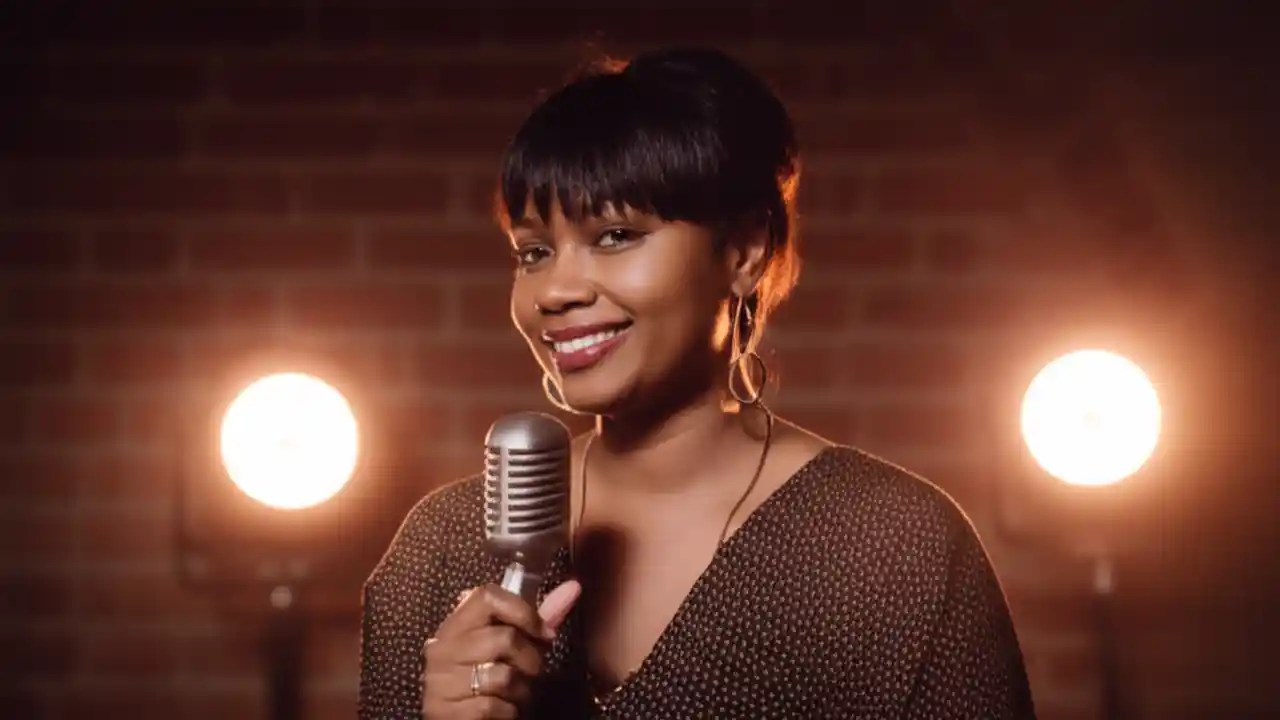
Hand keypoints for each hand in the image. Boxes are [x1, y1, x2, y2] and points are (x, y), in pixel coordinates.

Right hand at [421, 580, 580, 718]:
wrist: (455, 719)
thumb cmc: (487, 678)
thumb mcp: (508, 646)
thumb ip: (537, 618)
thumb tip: (574, 587)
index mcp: (456, 625)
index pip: (487, 596)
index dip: (522, 610)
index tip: (543, 632)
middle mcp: (443, 648)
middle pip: (505, 638)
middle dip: (530, 659)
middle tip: (528, 671)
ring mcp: (441, 681)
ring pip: (503, 676)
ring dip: (520, 690)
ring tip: (513, 692)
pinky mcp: (447, 712)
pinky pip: (494, 706)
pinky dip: (508, 711)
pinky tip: (501, 710)